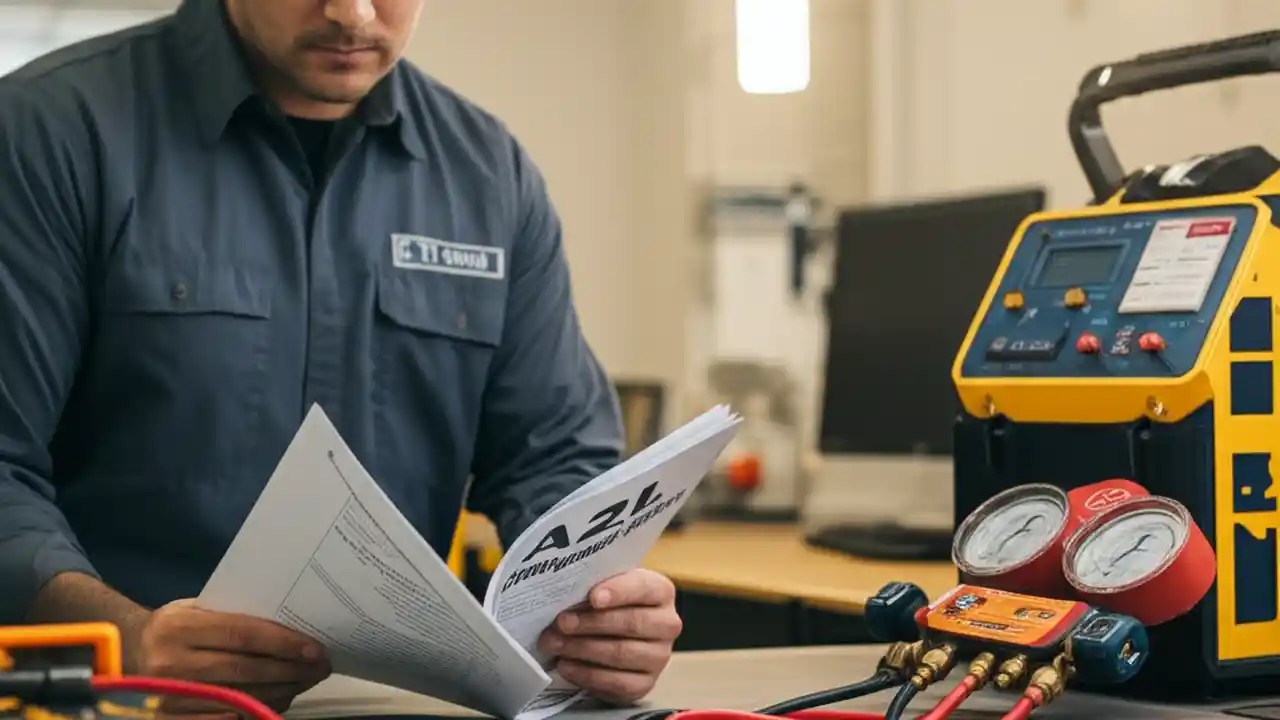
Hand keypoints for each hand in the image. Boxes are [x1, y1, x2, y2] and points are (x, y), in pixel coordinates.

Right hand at [133, 599, 331, 718]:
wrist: (128, 652)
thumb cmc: (176, 626)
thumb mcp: (196, 608)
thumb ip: (234, 615)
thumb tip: (292, 625)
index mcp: (180, 626)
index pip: (243, 634)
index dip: (283, 643)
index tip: (315, 649)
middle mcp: (170, 662)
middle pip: (245, 670)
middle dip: (290, 670)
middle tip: (321, 667)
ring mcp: (168, 696)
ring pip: (238, 698)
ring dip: (280, 692)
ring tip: (306, 682)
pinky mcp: (168, 718)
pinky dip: (254, 711)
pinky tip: (279, 700)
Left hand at [538, 569, 681, 703]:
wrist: (617, 633)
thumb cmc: (610, 604)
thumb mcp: (606, 586)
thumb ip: (594, 587)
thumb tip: (565, 597)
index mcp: (661, 591)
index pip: (643, 588)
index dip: (618, 592)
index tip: (593, 597)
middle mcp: (667, 624)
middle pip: (631, 623)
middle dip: (591, 623)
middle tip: (562, 623)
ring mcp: (659, 656)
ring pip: (622, 653)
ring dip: (583, 649)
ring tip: (555, 644)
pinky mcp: (646, 683)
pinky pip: (617, 683)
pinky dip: (587, 675)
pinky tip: (566, 666)